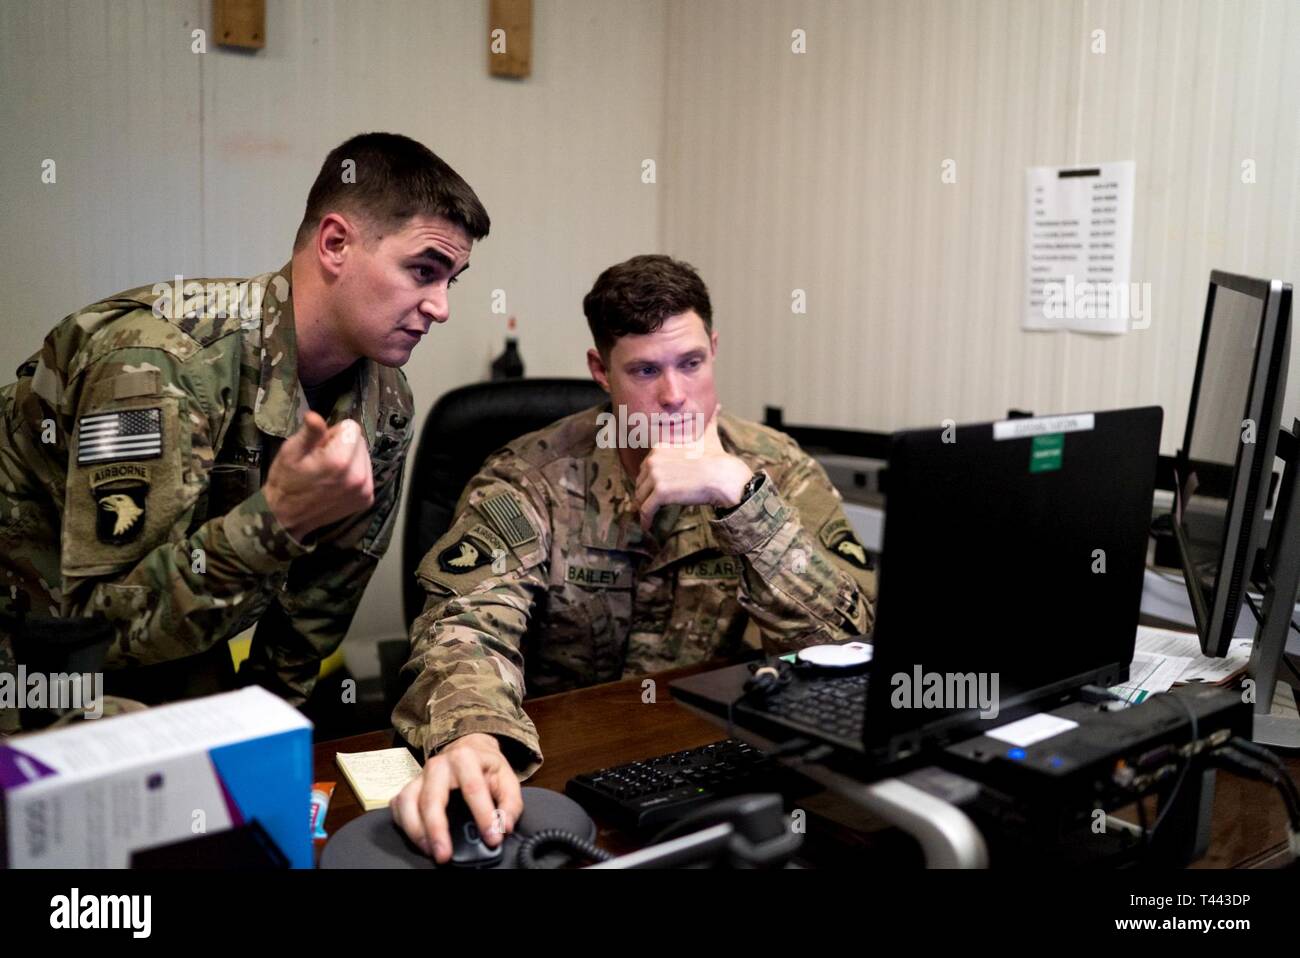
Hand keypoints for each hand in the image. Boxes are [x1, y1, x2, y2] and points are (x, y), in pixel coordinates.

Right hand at [262, 411, 373, 539]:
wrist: (287, 517)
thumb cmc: (286, 480)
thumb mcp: (291, 451)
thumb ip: (310, 433)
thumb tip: (314, 415)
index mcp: (339, 461)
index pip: (351, 427)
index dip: (333, 433)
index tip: (319, 445)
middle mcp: (358, 476)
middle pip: (360, 441)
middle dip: (343, 445)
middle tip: (322, 459)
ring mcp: (365, 490)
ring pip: (365, 457)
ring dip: (350, 459)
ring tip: (329, 471)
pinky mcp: (367, 499)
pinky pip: (366, 474)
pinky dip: (354, 474)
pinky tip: (337, 482)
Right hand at [389, 732, 524, 863]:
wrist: (469, 749)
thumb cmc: (487, 768)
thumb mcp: (507, 779)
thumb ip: (510, 804)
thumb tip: (505, 827)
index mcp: (466, 757)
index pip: (473, 788)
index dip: (483, 816)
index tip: (492, 839)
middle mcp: (438, 764)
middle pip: (432, 798)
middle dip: (437, 829)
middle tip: (444, 855)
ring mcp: (420, 775)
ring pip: (408, 802)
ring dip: (416, 831)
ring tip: (430, 851)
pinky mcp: (408, 786)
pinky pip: (399, 806)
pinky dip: (405, 825)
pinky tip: (419, 839)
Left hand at [633, 404, 752, 531]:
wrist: (725, 477)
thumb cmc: (718, 459)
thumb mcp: (709, 436)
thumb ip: (708, 422)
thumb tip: (719, 407)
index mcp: (660, 447)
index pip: (646, 468)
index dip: (649, 480)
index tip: (655, 491)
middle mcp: (654, 459)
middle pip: (641, 482)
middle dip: (645, 494)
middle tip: (651, 506)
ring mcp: (656, 476)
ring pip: (641, 497)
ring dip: (644, 508)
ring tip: (649, 517)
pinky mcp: (660, 493)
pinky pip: (645, 509)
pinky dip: (645, 519)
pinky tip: (648, 526)